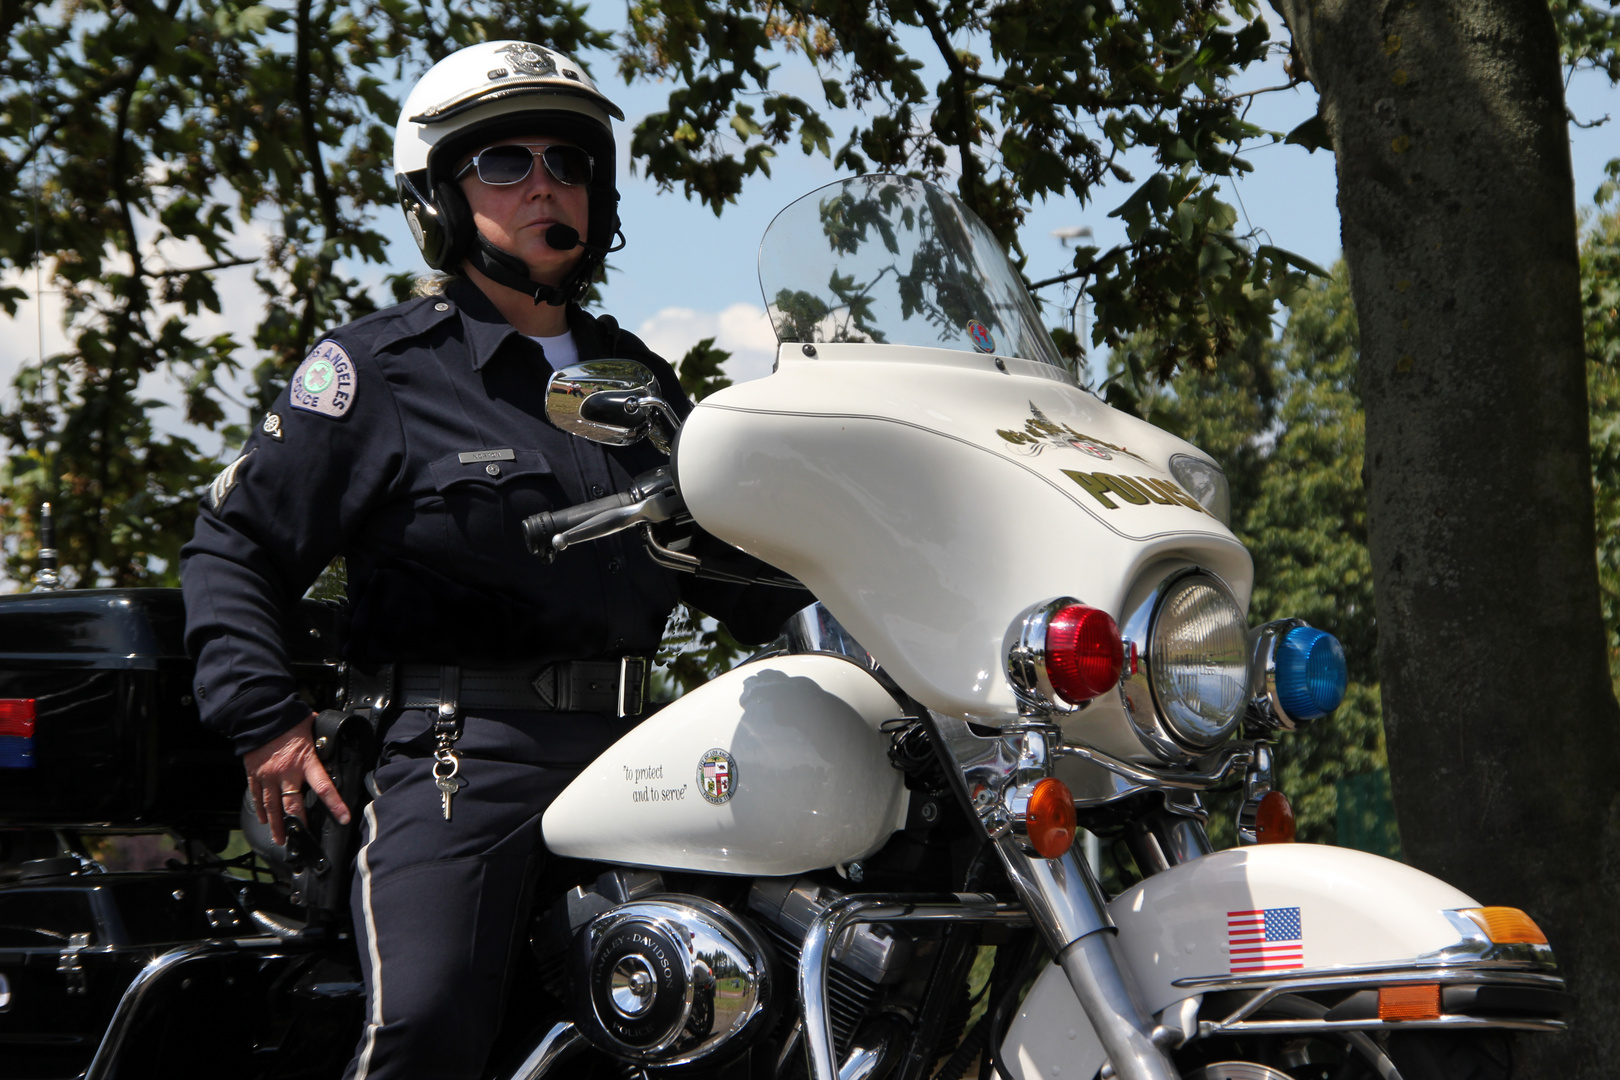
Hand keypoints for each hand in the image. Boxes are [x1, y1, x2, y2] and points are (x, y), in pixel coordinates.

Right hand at [244, 714, 351, 846]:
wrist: (260, 714)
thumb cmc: (290, 719)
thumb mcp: (315, 728)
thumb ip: (323, 741)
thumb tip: (337, 743)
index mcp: (306, 761)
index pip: (324, 786)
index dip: (335, 804)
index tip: (344, 818)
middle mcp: (286, 772)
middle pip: (293, 805)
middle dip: (298, 825)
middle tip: (302, 840)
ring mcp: (268, 775)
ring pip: (272, 807)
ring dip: (277, 825)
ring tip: (281, 839)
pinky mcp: (254, 774)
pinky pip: (257, 796)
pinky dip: (260, 810)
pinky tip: (264, 820)